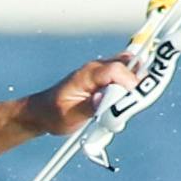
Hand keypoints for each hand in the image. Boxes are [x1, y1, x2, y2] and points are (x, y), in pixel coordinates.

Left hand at [0, 58, 132, 160]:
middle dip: (137, 81)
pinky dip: (129, 85)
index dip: (130, 82)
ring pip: (128, 67)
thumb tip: (105, 99)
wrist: (43, 112)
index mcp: (86, 75)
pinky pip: (124, 74)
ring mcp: (100, 71)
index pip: (116, 69)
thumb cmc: (54, 114)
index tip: (134, 99)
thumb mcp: (69, 116)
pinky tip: (125, 100)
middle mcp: (95, 68)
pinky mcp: (104, 78)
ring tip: (129, 102)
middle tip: (135, 102)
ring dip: (134, 83)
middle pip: (127, 64)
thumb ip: (88, 107)